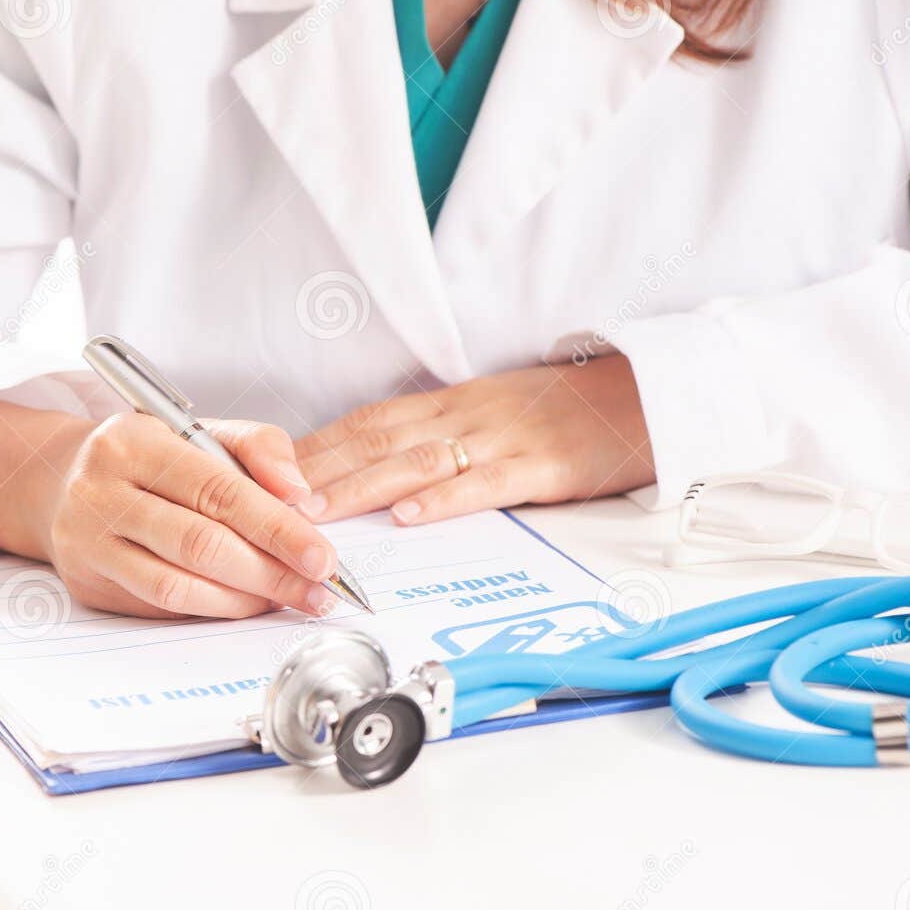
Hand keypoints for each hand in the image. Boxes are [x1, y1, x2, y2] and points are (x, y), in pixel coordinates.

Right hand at [0, 402, 340, 618]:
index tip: (322, 557)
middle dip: (270, 574)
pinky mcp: (87, 586)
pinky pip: (160, 607)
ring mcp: (87, 544)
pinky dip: (212, 610)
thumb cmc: (146, 457)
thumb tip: (298, 494)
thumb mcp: (199, 431)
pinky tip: (244, 603)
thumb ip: (259, 448)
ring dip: (243, 601)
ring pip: (178, 587)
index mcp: (132, 443)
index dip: (276, 529)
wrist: (59, 481)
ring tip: (285, 598)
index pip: (217, 491)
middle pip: (200, 545)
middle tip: (316, 591)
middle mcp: (100, 493)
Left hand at [292, 356, 653, 524]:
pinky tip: (409, 516)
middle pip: (375, 440)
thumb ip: (433, 438)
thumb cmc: (560, 412)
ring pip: (417, 461)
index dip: (312, 447)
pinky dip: (444, 499)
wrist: (646, 393)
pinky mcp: (542, 465)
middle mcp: (463, 415)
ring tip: (314, 515)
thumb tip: (371, 473)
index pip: (364, 422)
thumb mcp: (487, 414)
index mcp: (447, 403)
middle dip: (317, 472)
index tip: (264, 471)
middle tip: (265, 499)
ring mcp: (501, 437)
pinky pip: (486, 483)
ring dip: (360, 488)